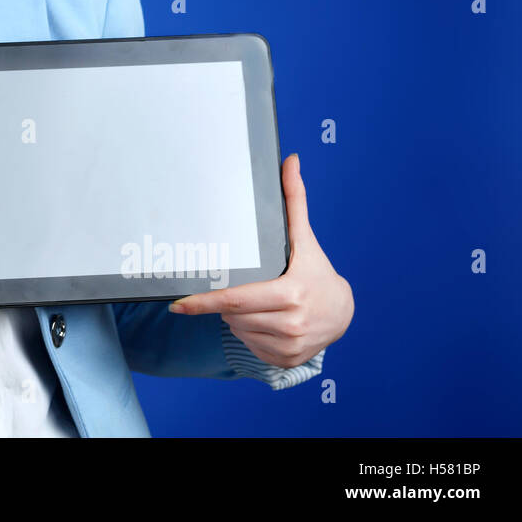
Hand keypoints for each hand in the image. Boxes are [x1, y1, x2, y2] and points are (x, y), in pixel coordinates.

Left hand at [166, 153, 353, 368]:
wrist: (343, 312)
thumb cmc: (316, 272)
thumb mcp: (304, 238)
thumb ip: (294, 200)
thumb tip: (290, 160)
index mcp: (291, 293)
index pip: (235, 299)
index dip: (203, 302)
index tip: (177, 305)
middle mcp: (291, 323)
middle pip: (233, 314)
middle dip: (228, 302)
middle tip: (242, 287)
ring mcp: (290, 346)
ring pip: (238, 330)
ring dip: (238, 317)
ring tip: (260, 302)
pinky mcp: (286, 360)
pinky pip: (250, 345)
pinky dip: (250, 333)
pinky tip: (265, 320)